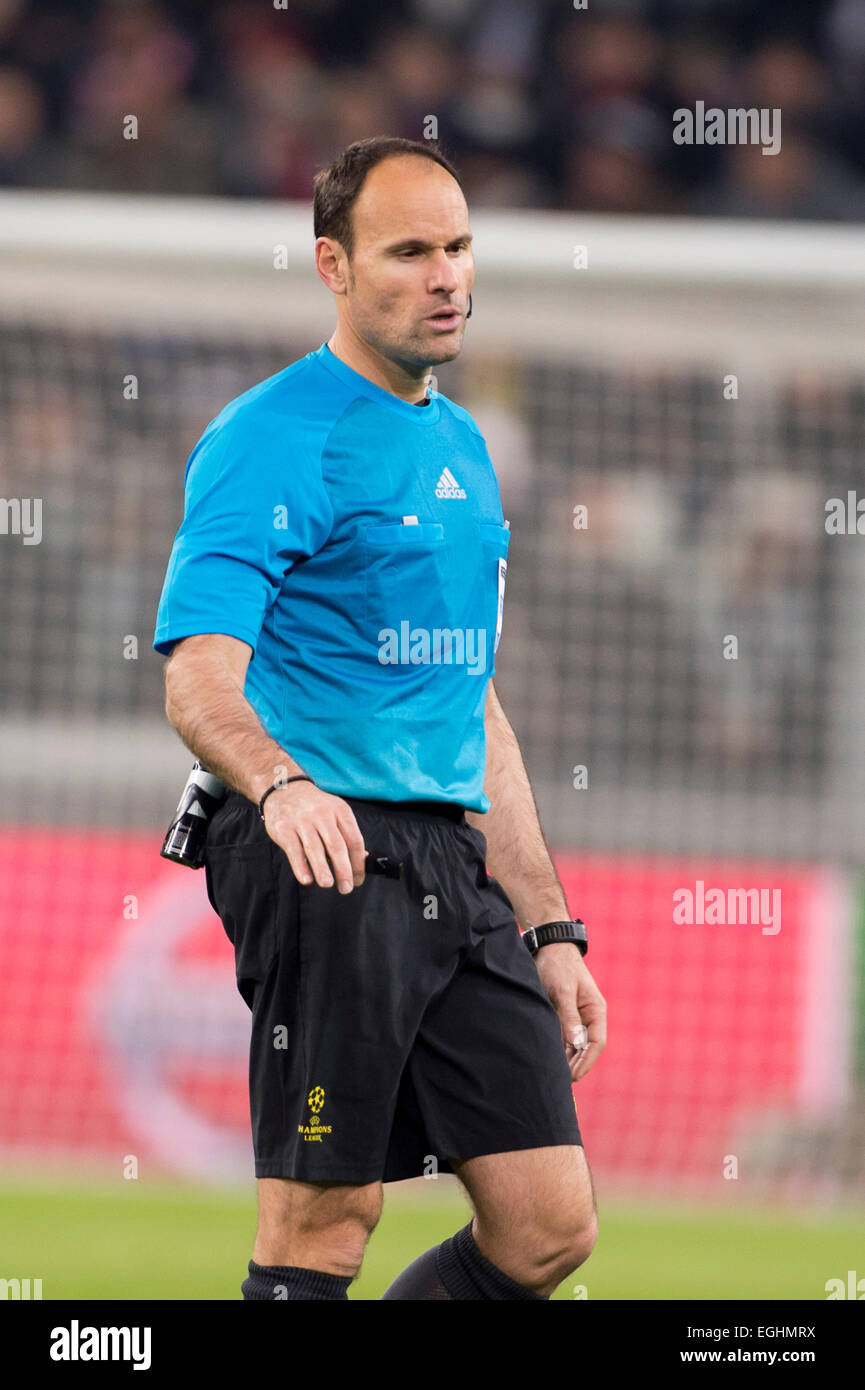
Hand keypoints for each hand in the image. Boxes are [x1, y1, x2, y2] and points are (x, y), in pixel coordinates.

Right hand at [261, 782, 365, 892]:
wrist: (285, 789)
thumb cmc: (314, 806)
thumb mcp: (335, 812)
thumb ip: (347, 834)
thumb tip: (362, 859)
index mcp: (340, 811)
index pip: (354, 840)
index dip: (358, 863)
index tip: (358, 879)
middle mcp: (322, 815)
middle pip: (337, 846)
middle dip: (343, 870)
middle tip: (346, 888)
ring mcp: (302, 821)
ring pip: (315, 849)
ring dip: (322, 869)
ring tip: (328, 884)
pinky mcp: (284, 829)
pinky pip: (294, 850)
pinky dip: (300, 866)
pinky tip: (306, 879)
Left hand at [533, 944, 606, 1082]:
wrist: (548, 947)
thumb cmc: (558, 965)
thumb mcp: (563, 990)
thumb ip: (568, 1016)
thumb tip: (576, 1043)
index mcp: (596, 1010)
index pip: (596, 1043)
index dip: (587, 1061)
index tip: (574, 1076)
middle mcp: (589, 1015)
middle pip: (586, 1047)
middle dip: (576, 1064)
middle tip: (561, 1081)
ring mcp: (577, 1015)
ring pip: (575, 1044)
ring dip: (567, 1058)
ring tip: (555, 1075)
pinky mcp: (564, 1014)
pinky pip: (565, 1036)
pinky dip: (560, 1048)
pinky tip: (550, 1058)